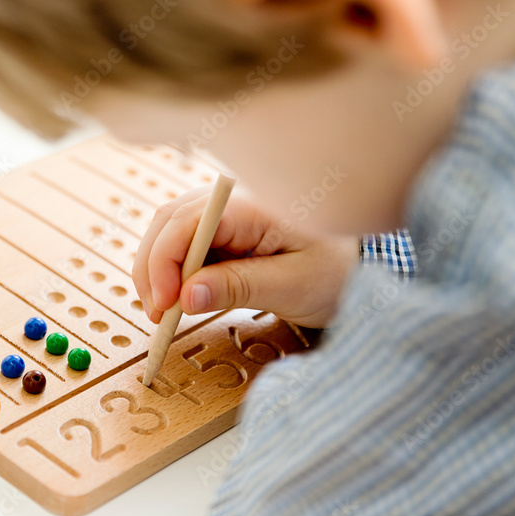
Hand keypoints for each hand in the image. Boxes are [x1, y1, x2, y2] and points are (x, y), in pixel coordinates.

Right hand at [133, 187, 358, 328]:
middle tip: (158, 314)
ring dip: (159, 270)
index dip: (164, 262)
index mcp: (252, 206)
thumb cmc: (337, 270)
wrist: (361, 265)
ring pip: (171, 233)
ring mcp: (226, 214)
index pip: (186, 222)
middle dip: (153, 269)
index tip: (165, 304)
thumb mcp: (292, 286)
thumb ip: (238, 287)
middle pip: (169, 223)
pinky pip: (186, 244)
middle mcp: (232, 201)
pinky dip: (174, 271)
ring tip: (165, 310)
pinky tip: (178, 297)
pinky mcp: (225, 231)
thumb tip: (186, 296)